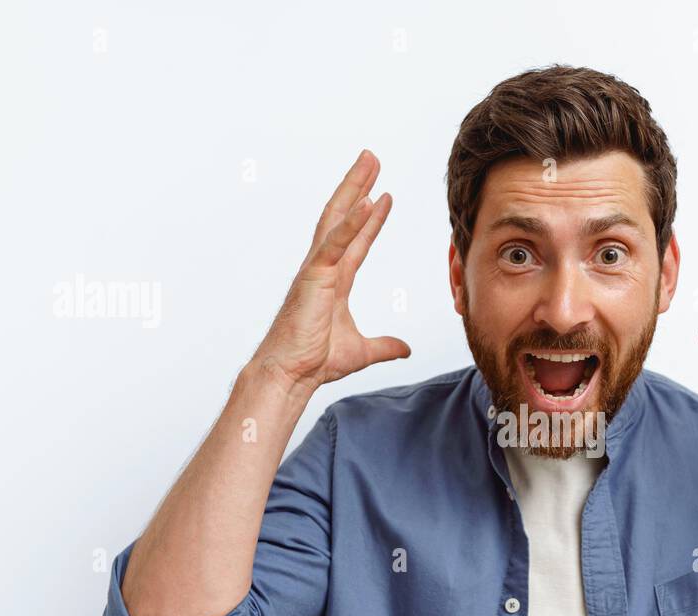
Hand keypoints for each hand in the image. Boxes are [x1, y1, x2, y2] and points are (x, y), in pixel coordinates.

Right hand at [252, 149, 409, 396]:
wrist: (292, 375)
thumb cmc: (315, 362)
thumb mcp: (362, 351)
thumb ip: (384, 346)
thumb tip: (405, 349)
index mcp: (335, 281)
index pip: (358, 241)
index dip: (372, 218)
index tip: (385, 195)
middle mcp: (324, 268)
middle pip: (343, 217)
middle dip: (358, 186)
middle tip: (372, 159)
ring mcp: (317, 269)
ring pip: (337, 219)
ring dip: (353, 188)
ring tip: (369, 162)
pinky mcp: (313, 276)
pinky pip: (335, 243)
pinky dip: (351, 222)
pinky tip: (366, 200)